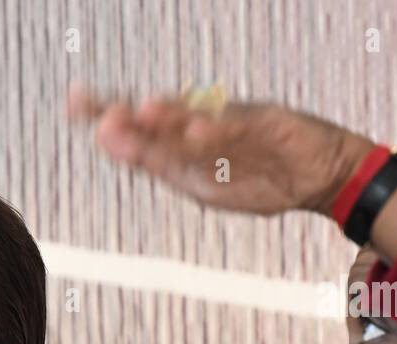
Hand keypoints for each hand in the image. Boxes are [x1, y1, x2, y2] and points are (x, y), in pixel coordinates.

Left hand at [68, 86, 375, 215]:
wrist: (322, 177)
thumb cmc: (262, 181)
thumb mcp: (204, 185)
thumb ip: (162, 165)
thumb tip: (114, 146)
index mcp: (184, 146)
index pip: (139, 129)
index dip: (108, 115)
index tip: (74, 104)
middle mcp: (204, 127)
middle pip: (161, 119)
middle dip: (132, 116)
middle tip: (99, 113)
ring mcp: (233, 122)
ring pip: (196, 119)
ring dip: (170, 117)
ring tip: (142, 112)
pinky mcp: (265, 122)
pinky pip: (238, 128)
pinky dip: (217, 130)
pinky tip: (196, 130)